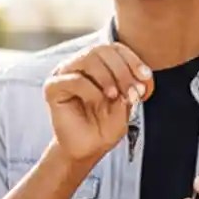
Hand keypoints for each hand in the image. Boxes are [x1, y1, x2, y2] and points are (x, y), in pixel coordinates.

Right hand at [43, 43, 153, 163]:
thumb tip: (136, 76)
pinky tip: (98, 103)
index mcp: (98, 64)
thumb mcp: (126, 105)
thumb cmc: (105, 127)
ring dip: (108, 77)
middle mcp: (79, 64)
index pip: (115, 48)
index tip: (146, 79)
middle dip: (122, 70)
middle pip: (103, 50)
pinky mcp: (53, 88)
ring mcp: (64, 74)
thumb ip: (130, 87)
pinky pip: (75, 79)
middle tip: (133, 93)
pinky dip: (92, 90)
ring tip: (116, 96)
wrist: (87, 150)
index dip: (133, 60)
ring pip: (88, 58)